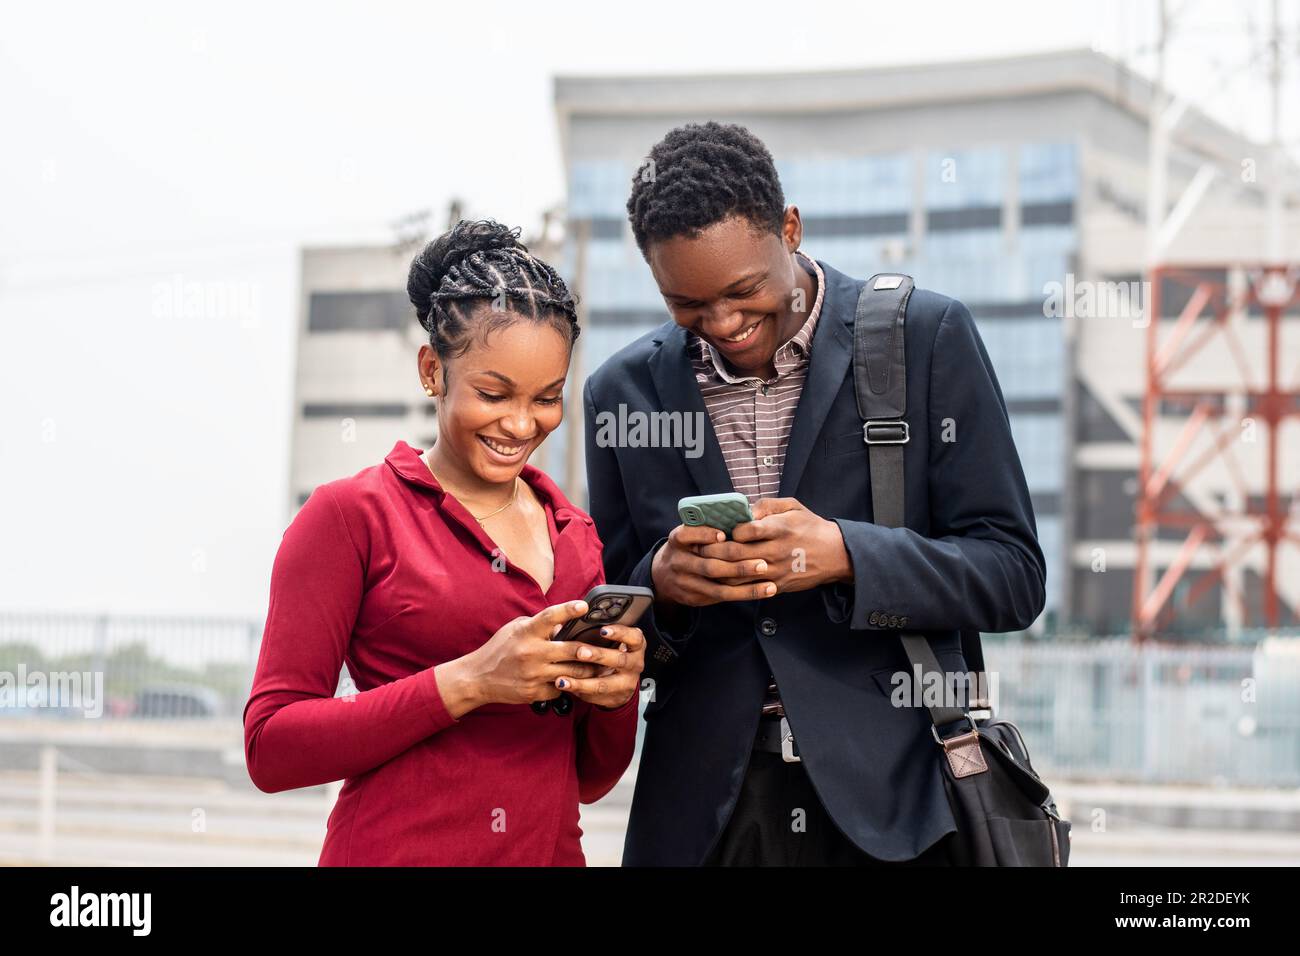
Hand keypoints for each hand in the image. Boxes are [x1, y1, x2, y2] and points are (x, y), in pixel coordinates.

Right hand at [463, 600, 607, 706]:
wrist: (478, 678)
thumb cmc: (500, 649)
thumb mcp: (516, 629)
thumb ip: (540, 625)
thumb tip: (565, 623)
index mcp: (526, 632)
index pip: (551, 617)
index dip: (569, 610)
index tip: (585, 606)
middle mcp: (531, 653)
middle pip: (572, 650)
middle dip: (591, 650)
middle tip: (605, 647)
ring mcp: (534, 675)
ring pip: (573, 672)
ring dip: (588, 669)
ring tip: (600, 665)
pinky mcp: (535, 692)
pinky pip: (562, 688)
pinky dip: (569, 683)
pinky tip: (575, 680)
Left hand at [554, 624, 646, 709]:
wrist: (620, 682)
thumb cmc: (610, 653)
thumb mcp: (609, 641)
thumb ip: (594, 631)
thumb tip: (566, 621)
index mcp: (635, 645)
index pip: (634, 637)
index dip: (620, 633)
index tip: (603, 630)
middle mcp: (635, 663)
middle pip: (620, 659)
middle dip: (598, 655)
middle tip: (580, 652)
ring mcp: (627, 682)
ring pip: (606, 683)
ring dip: (583, 681)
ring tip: (563, 678)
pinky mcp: (616, 697)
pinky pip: (597, 696)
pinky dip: (579, 690)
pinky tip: (565, 685)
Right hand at [650, 521, 776, 607]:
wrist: (663, 575)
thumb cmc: (689, 547)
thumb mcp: (690, 534)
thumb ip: (708, 528)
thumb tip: (743, 520)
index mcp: (678, 540)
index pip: (687, 535)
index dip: (705, 534)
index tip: (724, 535)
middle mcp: (679, 561)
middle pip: (709, 566)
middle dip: (737, 566)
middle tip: (762, 564)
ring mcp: (685, 582)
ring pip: (717, 588)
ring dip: (745, 588)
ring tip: (769, 585)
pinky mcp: (692, 598)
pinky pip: (720, 598)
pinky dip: (742, 595)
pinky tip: (760, 592)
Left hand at [694, 497, 851, 595]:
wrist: (835, 554)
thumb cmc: (811, 526)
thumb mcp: (793, 506)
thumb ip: (767, 505)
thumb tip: (744, 509)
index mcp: (780, 528)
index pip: (747, 530)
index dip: (730, 530)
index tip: (720, 529)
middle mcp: (777, 551)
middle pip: (737, 554)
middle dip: (714, 551)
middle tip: (699, 547)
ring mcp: (777, 571)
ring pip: (739, 574)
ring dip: (719, 570)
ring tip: (704, 563)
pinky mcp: (778, 585)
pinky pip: (750, 588)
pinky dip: (732, 585)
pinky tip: (721, 578)